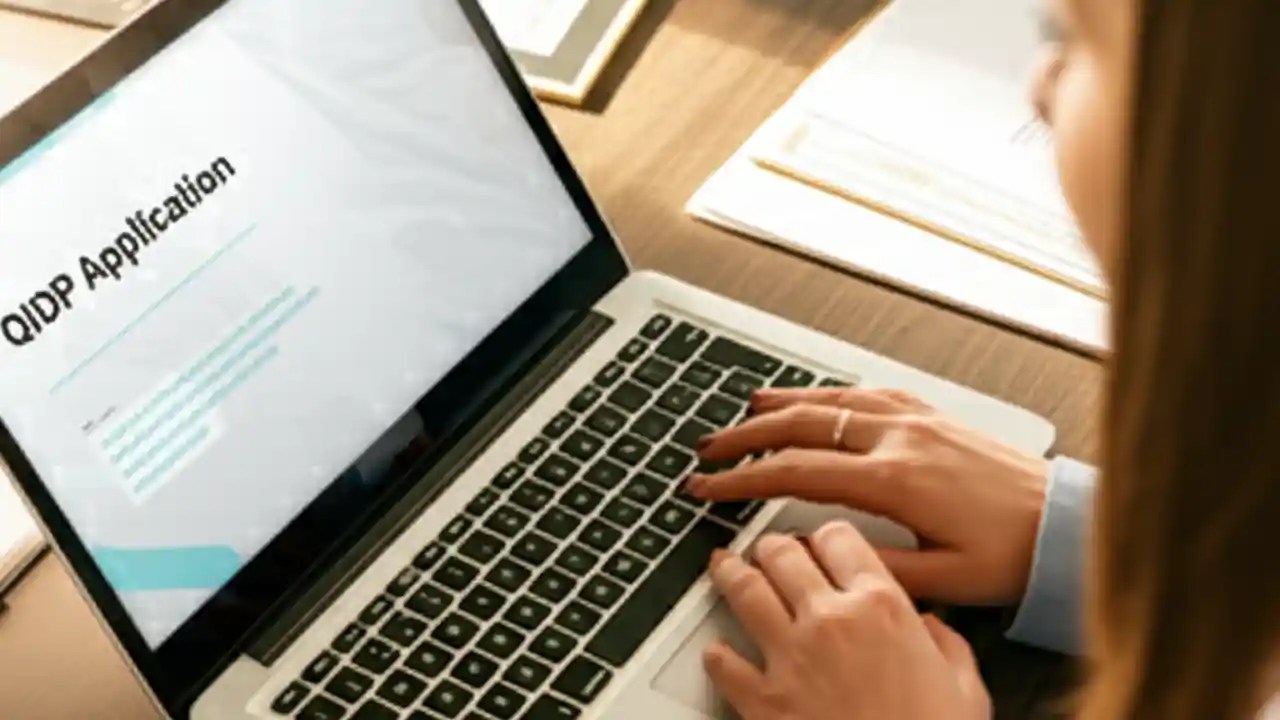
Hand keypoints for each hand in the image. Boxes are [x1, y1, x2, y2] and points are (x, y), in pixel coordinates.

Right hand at [688, 387, 1048, 604]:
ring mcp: (919, 420)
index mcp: (896, 478)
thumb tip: (813, 549)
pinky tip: (818, 395)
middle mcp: (902, 438)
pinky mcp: (935, 417)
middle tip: (710, 448)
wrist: (1066, 525)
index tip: (709, 486)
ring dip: (783, 403)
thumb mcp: (941, 578)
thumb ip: (869, 563)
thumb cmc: (1014, 553)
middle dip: (746, 436)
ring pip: (833, 400)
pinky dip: (832, 391)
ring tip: (746, 408)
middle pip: (803, 425)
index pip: (796, 472)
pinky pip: (870, 392)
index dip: (743, 479)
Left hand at [705, 523, 989, 718]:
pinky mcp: (762, 701)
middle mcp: (831, 620)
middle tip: (767, 552)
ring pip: (743, 589)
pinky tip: (719, 651)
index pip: (838, 538)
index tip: (820, 543)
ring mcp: (790, 658)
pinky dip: (717, 654)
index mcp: (882, 607)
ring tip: (724, 568)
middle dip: (772, 548)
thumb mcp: (964, 686)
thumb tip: (931, 626)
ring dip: (730, 574)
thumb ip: (945, 642)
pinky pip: (723, 662)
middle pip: (781, 553)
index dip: (825, 537)